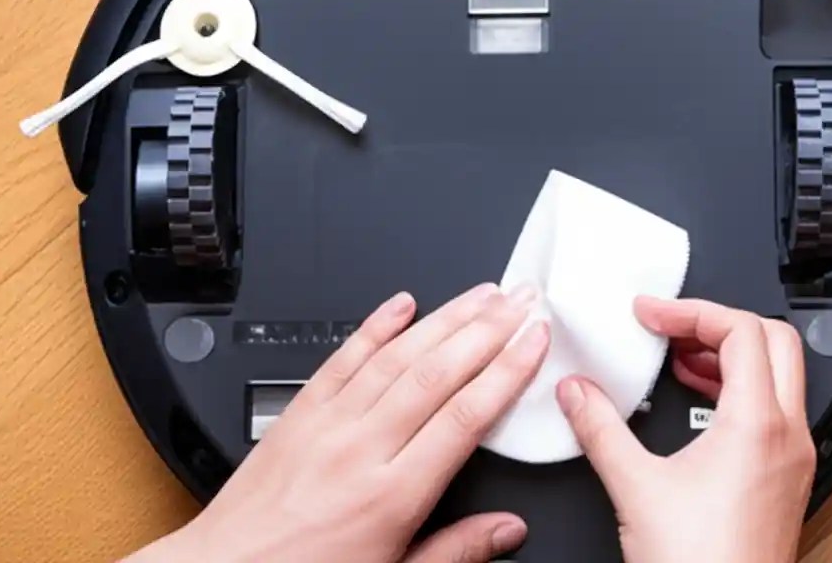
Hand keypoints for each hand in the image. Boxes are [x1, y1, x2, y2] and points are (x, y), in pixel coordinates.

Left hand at [126, 283, 549, 562]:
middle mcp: (360, 449)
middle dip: (487, 329)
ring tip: (481, 294)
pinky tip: (401, 304)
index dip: (508, 371)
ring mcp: (327, 424)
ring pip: (396, 356)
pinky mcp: (297, 413)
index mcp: (391, 495)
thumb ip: (455, 552)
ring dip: (445, 319)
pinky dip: (375, 326)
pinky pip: (342, 358)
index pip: (465, 416)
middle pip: (437, 373)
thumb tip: (507, 531)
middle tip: (521, 300)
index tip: (534, 340)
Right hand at [556, 297, 815, 562]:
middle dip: (719, 324)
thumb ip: (599, 428)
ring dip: (732, 357)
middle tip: (672, 326)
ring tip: (680, 359)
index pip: (741, 330)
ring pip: (779, 376)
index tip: (651, 314)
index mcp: (756, 424)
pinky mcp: (787, 481)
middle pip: (774, 341)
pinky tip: (699, 407)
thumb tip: (576, 393)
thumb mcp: (634, 487)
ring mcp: (793, 459)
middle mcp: (787, 436)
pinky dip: (740, 392)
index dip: (691, 310)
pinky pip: (775, 412)